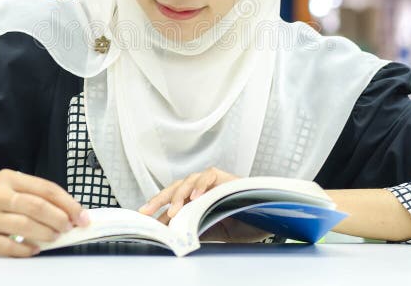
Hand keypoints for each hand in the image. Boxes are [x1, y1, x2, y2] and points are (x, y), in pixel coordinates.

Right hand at [0, 169, 88, 256]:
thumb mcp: (11, 189)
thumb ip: (37, 197)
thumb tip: (71, 213)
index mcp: (9, 179)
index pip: (46, 189)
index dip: (68, 203)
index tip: (82, 216)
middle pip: (37, 206)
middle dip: (60, 219)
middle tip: (69, 228)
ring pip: (25, 226)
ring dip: (46, 234)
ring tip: (54, 237)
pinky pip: (10, 246)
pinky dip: (27, 249)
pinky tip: (34, 249)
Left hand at [137, 167, 270, 242]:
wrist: (265, 220)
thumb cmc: (241, 225)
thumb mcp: (212, 232)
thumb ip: (194, 229)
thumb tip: (172, 235)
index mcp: (195, 202)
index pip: (172, 203)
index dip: (158, 210)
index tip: (144, 219)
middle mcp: (200, 189)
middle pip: (175, 189)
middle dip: (160, 200)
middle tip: (148, 211)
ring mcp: (212, 182)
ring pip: (189, 181)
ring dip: (180, 195)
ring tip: (175, 210)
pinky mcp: (225, 177)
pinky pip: (209, 176)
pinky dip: (201, 185)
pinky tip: (196, 197)